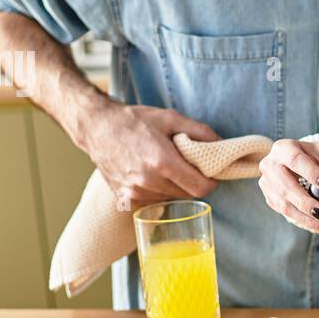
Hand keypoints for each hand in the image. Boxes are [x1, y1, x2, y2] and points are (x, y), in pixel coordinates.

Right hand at [81, 101, 219, 209]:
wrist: (97, 127)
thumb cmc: (134, 121)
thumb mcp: (170, 118)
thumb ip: (200, 131)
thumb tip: (221, 143)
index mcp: (162, 162)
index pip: (200, 188)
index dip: (210, 183)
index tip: (210, 175)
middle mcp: (149, 181)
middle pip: (186, 194)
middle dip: (192, 182)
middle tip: (187, 166)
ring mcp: (135, 192)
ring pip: (170, 198)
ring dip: (174, 186)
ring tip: (164, 167)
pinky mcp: (125, 198)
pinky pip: (153, 200)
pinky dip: (157, 190)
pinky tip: (149, 173)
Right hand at [257, 138, 318, 233]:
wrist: (293, 161)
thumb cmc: (311, 155)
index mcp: (284, 148)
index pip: (295, 160)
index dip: (311, 173)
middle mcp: (270, 164)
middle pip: (286, 186)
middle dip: (306, 202)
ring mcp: (266, 182)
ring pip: (283, 203)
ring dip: (305, 217)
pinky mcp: (269, 197)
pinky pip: (284, 212)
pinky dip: (302, 220)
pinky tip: (318, 226)